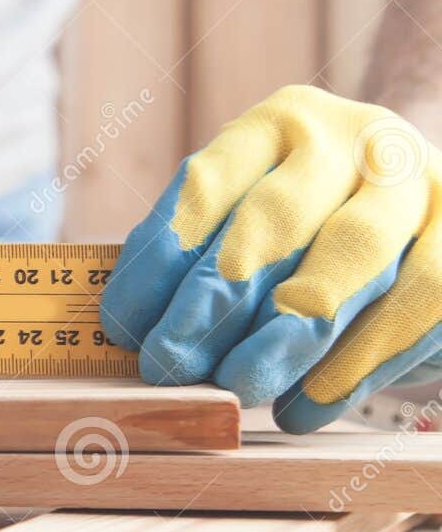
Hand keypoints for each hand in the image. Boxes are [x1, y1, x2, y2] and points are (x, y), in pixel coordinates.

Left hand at [102, 84, 441, 431]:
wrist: (426, 208)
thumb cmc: (310, 223)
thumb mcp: (252, 210)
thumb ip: (200, 255)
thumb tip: (131, 333)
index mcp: (283, 122)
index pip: (208, 183)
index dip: (160, 258)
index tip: (121, 326)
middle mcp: (358, 141)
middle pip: (276, 221)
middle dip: (212, 302)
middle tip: (166, 364)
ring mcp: (422, 188)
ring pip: (348, 263)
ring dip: (282, 338)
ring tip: (233, 387)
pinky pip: (412, 308)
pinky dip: (351, 368)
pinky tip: (302, 409)